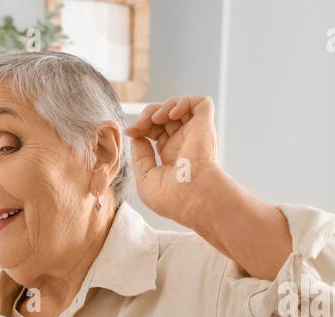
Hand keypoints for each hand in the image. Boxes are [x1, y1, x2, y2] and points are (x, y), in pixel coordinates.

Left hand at [124, 95, 219, 226]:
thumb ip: (140, 157)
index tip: (130, 131)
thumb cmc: (171, 197)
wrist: (192, 197)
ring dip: (162, 107)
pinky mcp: (205, 125)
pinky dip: (184, 102)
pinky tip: (172, 114)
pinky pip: (201, 103)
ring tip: (155, 118)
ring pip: (179, 107)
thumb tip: (137, 137)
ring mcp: (195, 134)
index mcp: (171, 156)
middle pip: (164, 117)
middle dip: (147, 115)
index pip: (155, 132)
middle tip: (139, 125)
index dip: (141, 127)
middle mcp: (184, 143)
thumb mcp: (145, 179)